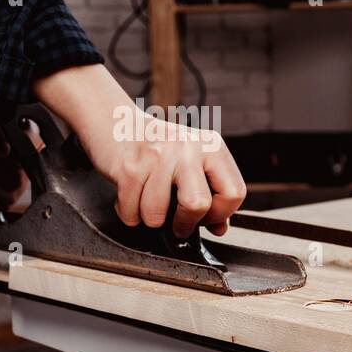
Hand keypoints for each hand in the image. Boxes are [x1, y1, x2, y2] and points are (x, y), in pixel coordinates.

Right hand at [33, 65, 245, 236]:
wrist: (117, 123)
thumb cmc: (159, 151)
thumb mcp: (192, 164)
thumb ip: (211, 194)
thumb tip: (220, 228)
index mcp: (212, 146)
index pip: (234, 193)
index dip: (220, 214)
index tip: (206, 218)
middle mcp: (188, 147)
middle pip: (198, 204)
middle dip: (185, 223)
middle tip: (177, 224)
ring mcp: (158, 155)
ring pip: (157, 214)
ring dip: (150, 219)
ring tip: (147, 206)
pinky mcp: (129, 166)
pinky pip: (131, 212)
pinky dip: (129, 214)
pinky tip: (131, 200)